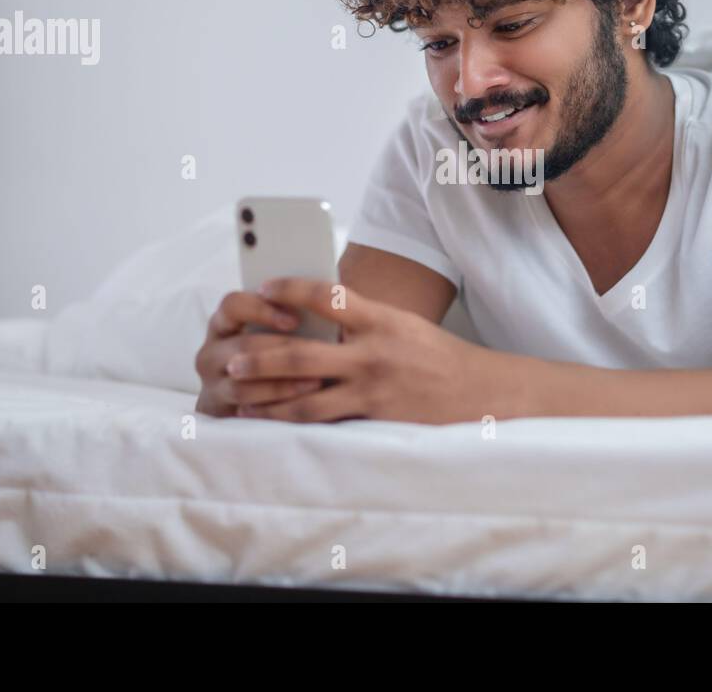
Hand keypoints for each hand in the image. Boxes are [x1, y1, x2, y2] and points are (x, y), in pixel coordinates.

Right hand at [193, 290, 324, 416]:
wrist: (244, 402)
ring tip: (318, 381)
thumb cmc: (272, 354)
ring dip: (282, 381)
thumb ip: (290, 319)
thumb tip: (326, 310)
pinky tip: (302, 402)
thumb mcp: (274, 333)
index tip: (295, 321)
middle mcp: (211, 350)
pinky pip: (246, 406)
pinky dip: (276, 403)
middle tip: (319, 355)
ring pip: (243, 379)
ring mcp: (212, 382)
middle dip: (283, 351)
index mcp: (224, 322)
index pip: (234, 304)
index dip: (263, 310)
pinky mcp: (218, 409)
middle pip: (243, 345)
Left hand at [224, 277, 501, 424]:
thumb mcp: (402, 325)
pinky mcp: (374, 419)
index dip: (291, 290)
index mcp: (380, 319)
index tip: (264, 288)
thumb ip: (362, 321)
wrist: (481, 391)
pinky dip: (292, 421)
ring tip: (238, 394)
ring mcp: (372, 390)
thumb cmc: (438, 355)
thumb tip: (317, 315)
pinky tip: (270, 421)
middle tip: (231, 358)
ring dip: (266, 398)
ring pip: (305, 397)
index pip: (328, 295)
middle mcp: (372, 353)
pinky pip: (325, 422)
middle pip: (301, 354)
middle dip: (261, 356)